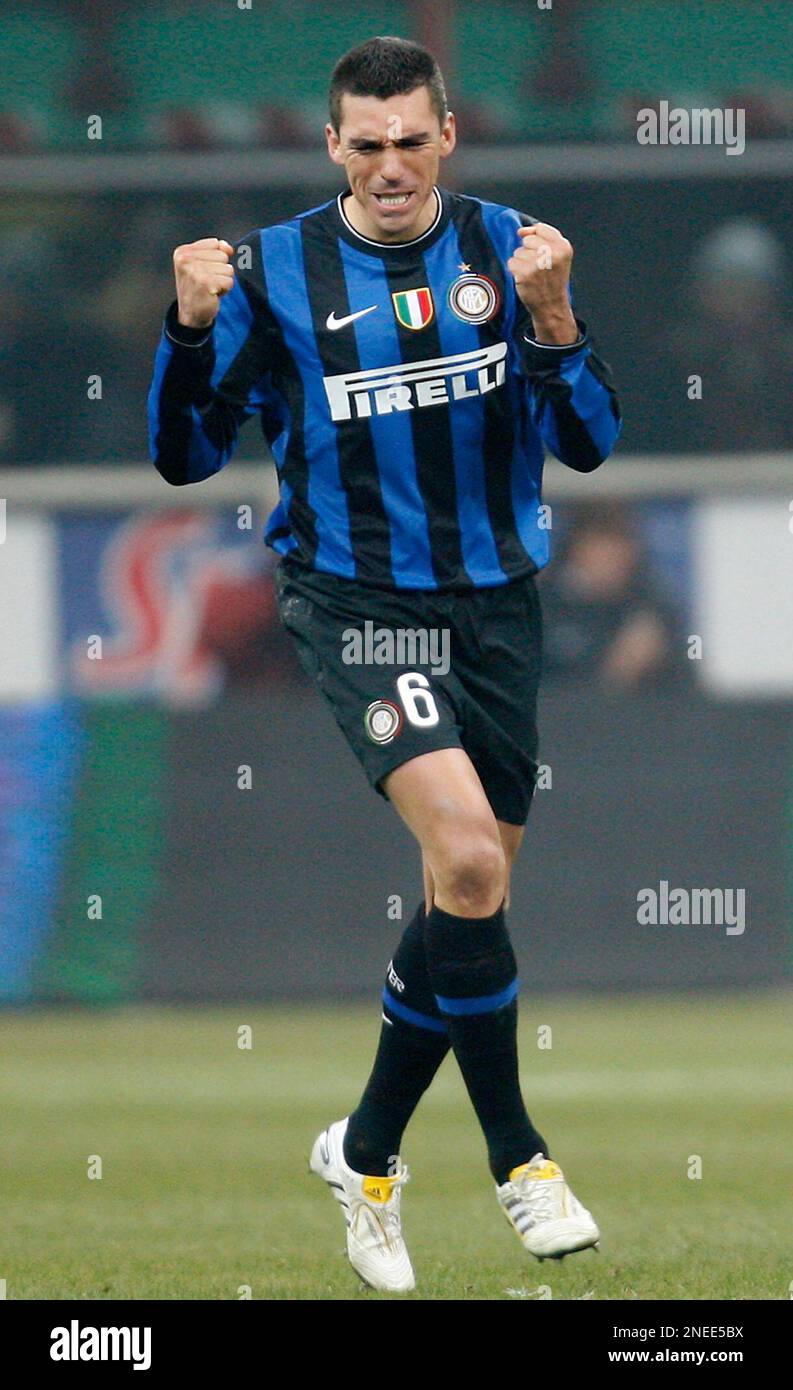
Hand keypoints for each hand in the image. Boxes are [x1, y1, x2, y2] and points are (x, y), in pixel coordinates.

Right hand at [173, 237, 234, 328]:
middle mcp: (186, 259)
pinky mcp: (206, 283)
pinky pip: (229, 281)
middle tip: (207, 282)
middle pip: (223, 256)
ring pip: (228, 269)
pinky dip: (225, 290)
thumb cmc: (198, 288)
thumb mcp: (202, 265)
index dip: (216, 259)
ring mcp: (195, 271)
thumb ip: (216, 250)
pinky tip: (213, 294)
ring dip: (223, 281)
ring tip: (210, 288)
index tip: (204, 271)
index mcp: (183, 252)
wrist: (191, 315)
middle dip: (220, 271)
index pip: (215, 244)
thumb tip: (228, 248)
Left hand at [507, 223, 577, 343]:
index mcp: (563, 247)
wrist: (551, 306)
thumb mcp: (558, 255)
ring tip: (533, 274)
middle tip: (538, 267)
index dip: (536, 239)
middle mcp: (552, 254)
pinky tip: (526, 279)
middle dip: (529, 252)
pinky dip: (515, 271)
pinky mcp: (525, 274)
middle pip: (527, 240)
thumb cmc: (552, 278)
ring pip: (518, 252)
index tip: (541, 253)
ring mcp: (538, 264)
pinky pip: (511, 262)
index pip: (540, 229)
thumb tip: (520, 231)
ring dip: (522, 262)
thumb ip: (542, 237)